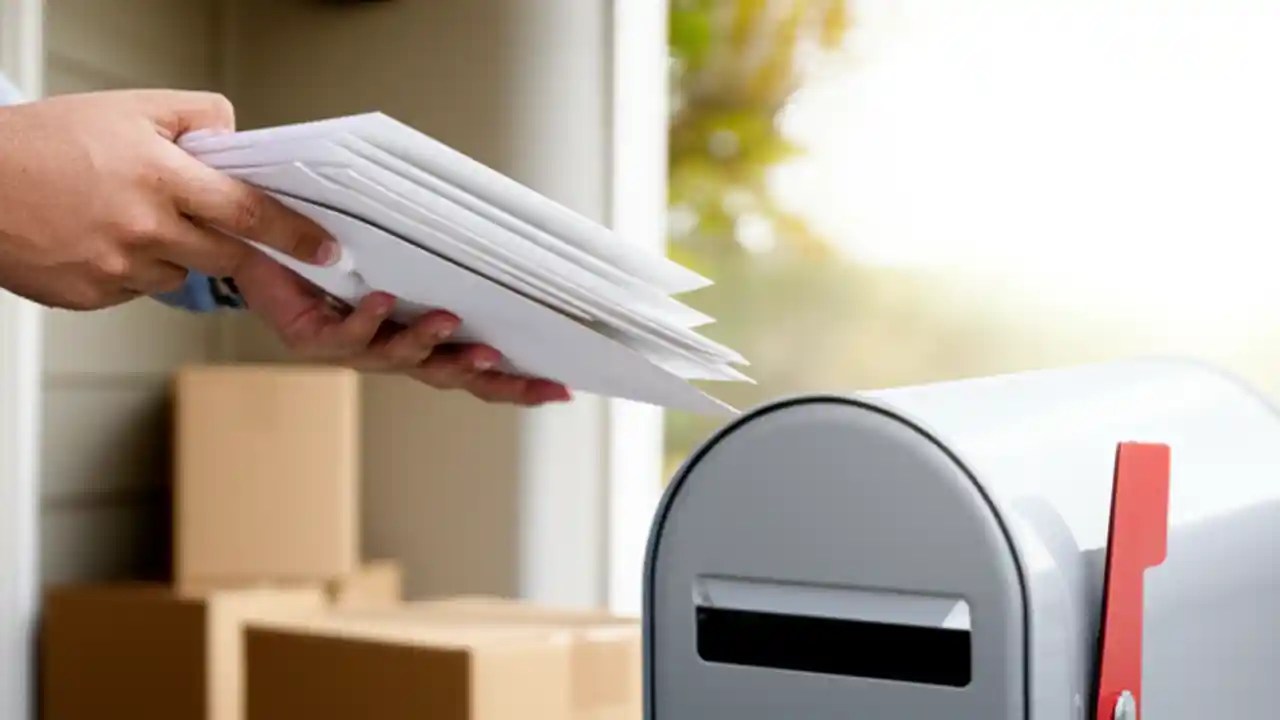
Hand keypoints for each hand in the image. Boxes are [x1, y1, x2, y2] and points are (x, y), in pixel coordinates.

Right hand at [0, 89, 335, 309]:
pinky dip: (131, 269)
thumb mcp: (127, 109)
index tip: (325, 249)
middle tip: (211, 226)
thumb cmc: (43, 143)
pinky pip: (137, 289)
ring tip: (125, 218)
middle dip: (233, 245)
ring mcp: (118, 268)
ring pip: (179, 273)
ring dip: (172, 253)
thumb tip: (237, 138)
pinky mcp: (93, 296)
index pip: (249, 212)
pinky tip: (99, 238)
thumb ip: (195, 117)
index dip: (293, 234)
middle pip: (224, 253)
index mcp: (160, 178)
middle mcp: (145, 228)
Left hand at [233, 251, 573, 405]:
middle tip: (529, 374)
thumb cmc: (331, 254)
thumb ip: (435, 260)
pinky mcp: (312, 339)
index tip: (561, 389)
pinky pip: (346, 333)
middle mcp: (389, 353)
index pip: (476, 370)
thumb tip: (495, 238)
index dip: (517, 384)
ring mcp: (352, 351)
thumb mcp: (397, 257)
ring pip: (399, 357)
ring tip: (452, 322)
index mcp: (417, 340)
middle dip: (492, 380)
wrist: (256, 246)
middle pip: (450, 377)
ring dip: (428, 343)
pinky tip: (385, 301)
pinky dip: (368, 319)